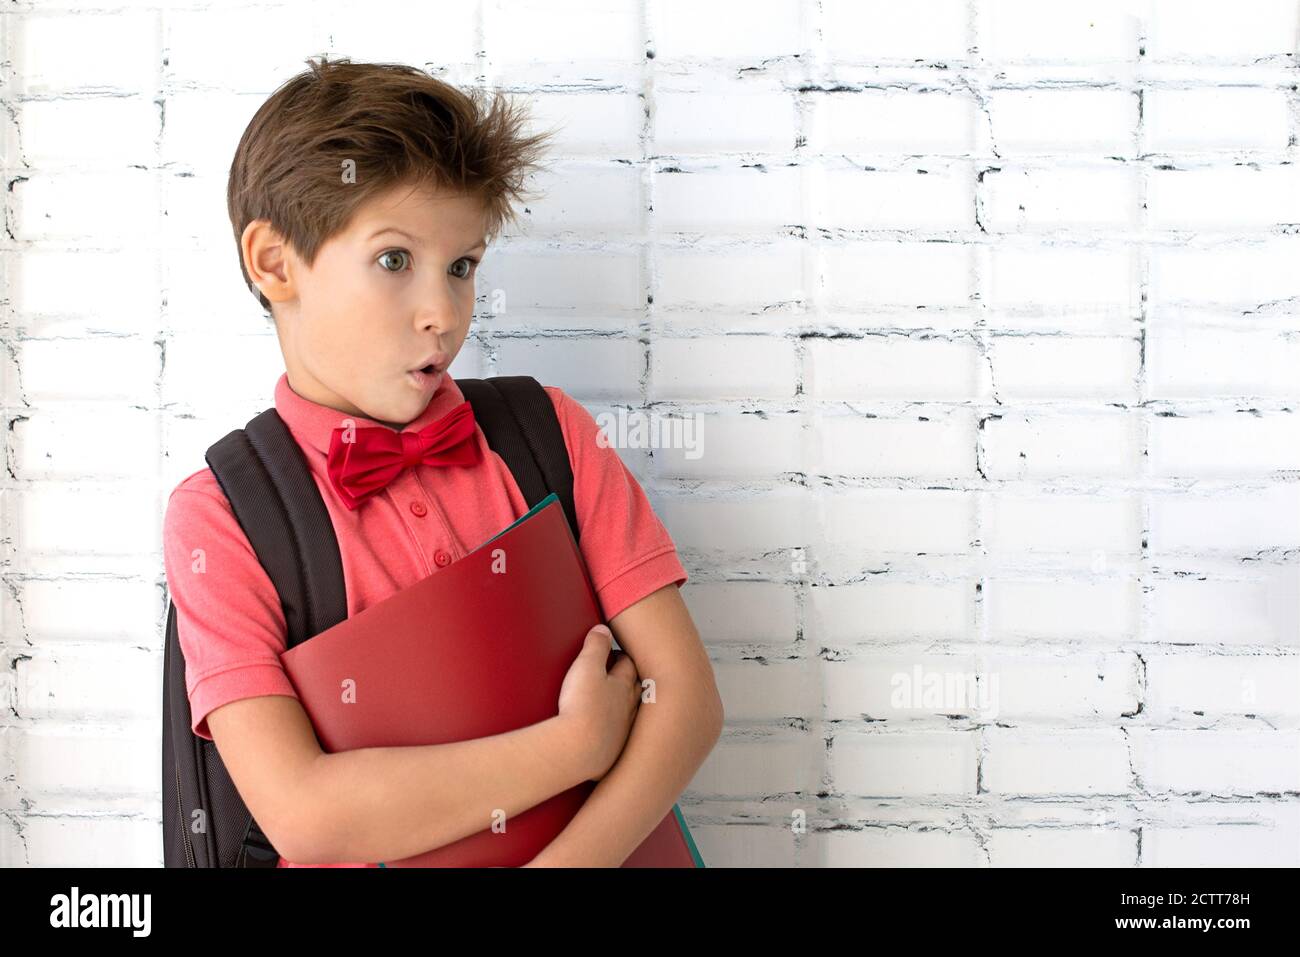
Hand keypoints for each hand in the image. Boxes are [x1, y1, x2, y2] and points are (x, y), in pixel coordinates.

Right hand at [556, 624, 640, 782]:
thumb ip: (595, 646)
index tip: (615, 653)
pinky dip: (618, 733)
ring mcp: (624, 732)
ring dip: (628, 707)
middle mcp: (629, 708)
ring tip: (621, 704)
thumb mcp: (586, 667)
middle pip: (636, 689)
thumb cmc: (582, 706)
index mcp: (623, 685)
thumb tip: (603, 630)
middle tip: (624, 674)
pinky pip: (620, 740)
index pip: (628, 665)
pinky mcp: (615, 753)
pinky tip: (612, 736)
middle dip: (632, 680)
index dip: (621, 657)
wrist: (578, 750)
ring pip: (632, 715)